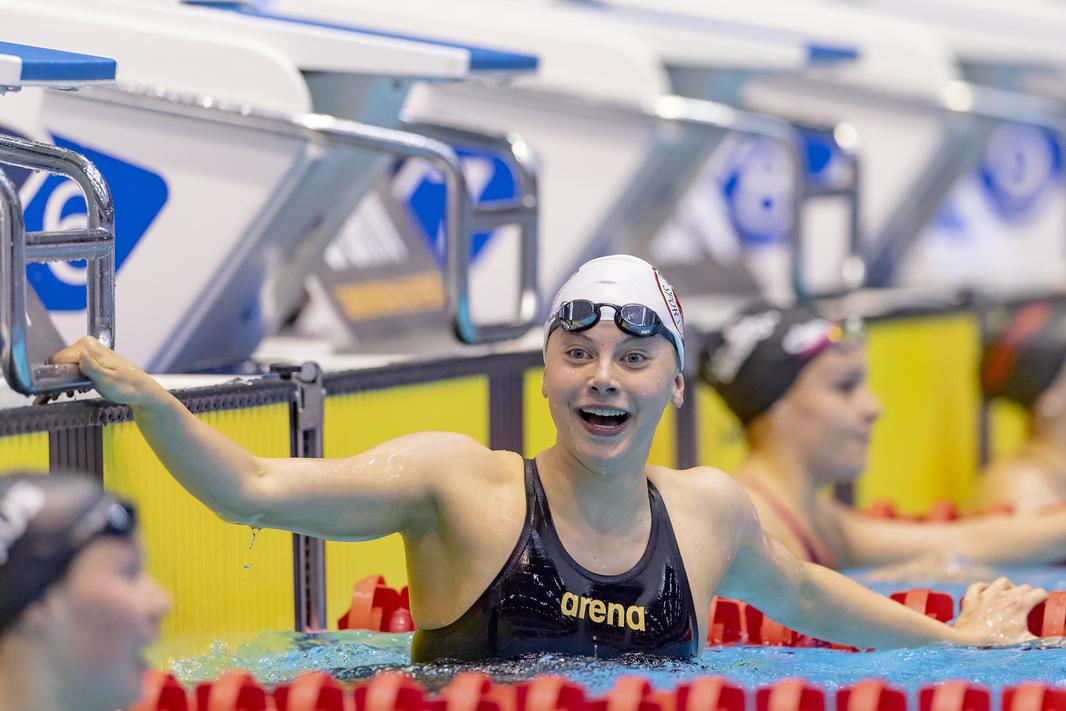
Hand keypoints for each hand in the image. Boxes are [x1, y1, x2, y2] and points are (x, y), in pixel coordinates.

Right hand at [47, 336, 163, 406]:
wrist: (140, 389)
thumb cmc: (126, 386)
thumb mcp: (106, 380)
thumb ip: (92, 368)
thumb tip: (81, 355)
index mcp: (87, 346)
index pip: (58, 359)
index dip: (54, 376)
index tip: (54, 391)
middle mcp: (85, 344)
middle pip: (59, 362)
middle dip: (58, 379)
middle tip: (60, 395)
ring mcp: (88, 351)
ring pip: (65, 366)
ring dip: (64, 381)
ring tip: (68, 393)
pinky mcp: (90, 359)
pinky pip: (73, 368)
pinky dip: (71, 379)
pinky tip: (76, 389)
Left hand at [953, 577, 1046, 644]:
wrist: (968, 641)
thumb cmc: (997, 642)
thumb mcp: (1024, 642)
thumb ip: (1043, 641)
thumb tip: (1058, 642)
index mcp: (1019, 604)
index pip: (1038, 593)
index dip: (1043, 597)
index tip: (1042, 604)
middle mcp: (1003, 595)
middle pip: (1022, 587)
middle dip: (1028, 594)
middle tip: (1028, 605)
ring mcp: (986, 595)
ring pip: (1001, 582)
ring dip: (1008, 587)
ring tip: (1010, 596)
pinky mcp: (971, 598)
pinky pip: (977, 585)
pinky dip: (983, 587)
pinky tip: (986, 592)